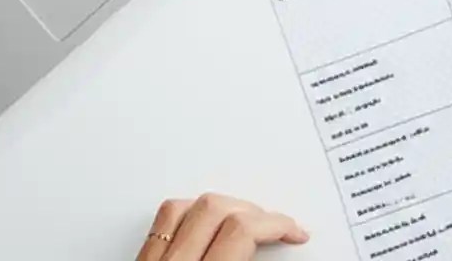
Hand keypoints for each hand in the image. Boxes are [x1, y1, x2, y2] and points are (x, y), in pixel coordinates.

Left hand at [136, 193, 308, 260]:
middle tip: (274, 227)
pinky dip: (186, 213)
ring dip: (221, 205)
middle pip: (214, 209)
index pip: (241, 232)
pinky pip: (159, 223)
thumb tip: (275, 247)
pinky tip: (203, 222)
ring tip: (243, 218)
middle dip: (253, 210)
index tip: (292, 230)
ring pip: (183, 207)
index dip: (276, 224)